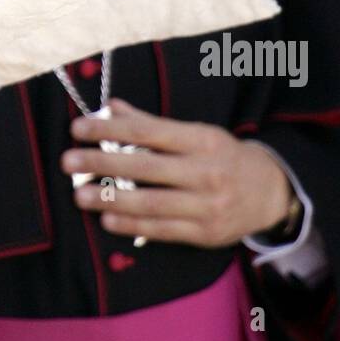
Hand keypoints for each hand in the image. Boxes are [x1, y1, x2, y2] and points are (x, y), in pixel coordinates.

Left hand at [61, 99, 291, 246]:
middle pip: (146, 167)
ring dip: (111, 198)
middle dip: (103, 162)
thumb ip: (152, 123)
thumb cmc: (223, 157)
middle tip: (68, 161)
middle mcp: (206, 172)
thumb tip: (111, 106)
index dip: (111, 128)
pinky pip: (163, 230)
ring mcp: (207, 206)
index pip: (150, 131)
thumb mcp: (196, 133)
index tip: (78, 128)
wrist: (271, 192)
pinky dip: (133, 226)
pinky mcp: (206, 234)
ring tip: (79, 194)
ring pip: (152, 203)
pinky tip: (107, 219)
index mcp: (202, 140)